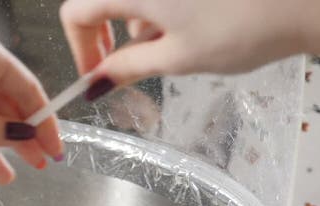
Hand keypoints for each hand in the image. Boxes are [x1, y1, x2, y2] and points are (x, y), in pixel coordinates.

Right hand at [60, 0, 319, 99]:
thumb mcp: (177, 58)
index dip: (80, 47)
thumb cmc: (242, 27)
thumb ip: (127, 68)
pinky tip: (193, 23)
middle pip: (102, 1)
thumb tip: (96, 83)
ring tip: (176, 44)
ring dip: (141, 21)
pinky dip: (162, 8)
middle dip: (110, 35)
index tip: (96, 74)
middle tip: (128, 63)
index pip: (76, 13)